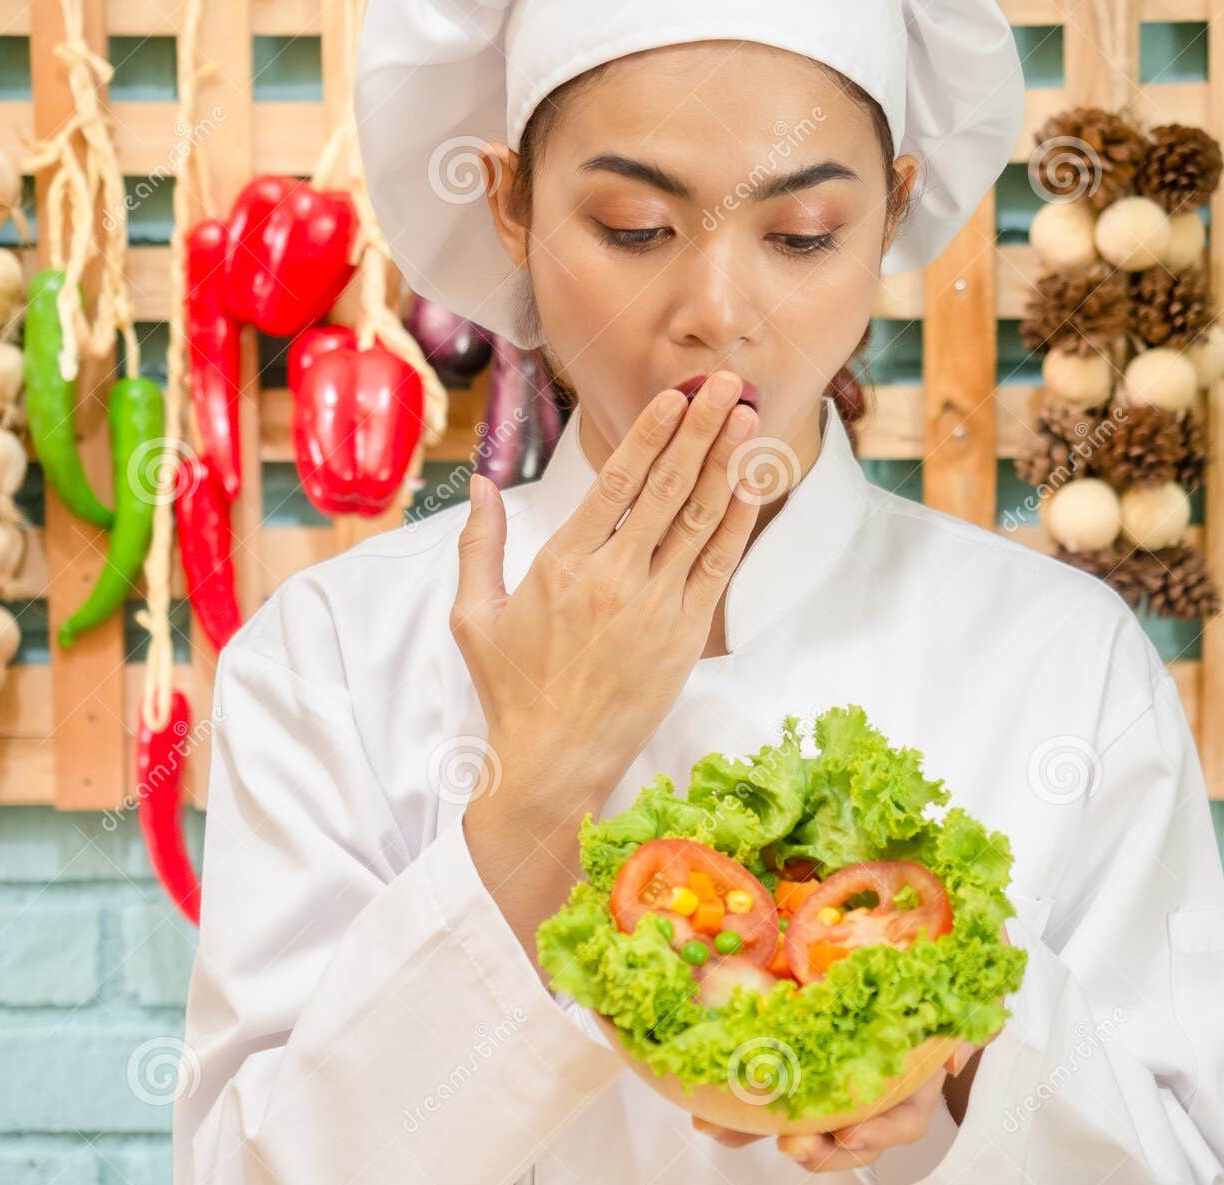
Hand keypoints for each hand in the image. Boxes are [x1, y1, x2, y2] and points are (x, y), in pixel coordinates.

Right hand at [455, 373, 762, 946]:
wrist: (553, 762)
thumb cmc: (511, 690)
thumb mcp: (472, 616)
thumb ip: (479, 545)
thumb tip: (480, 485)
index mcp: (564, 564)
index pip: (617, 481)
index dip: (651, 433)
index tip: (674, 395)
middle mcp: (615, 578)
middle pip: (668, 487)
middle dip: (699, 428)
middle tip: (724, 382)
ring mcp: (656, 606)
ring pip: (699, 519)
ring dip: (726, 463)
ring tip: (745, 417)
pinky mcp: (685, 636)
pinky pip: (717, 566)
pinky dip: (737, 521)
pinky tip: (751, 484)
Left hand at [694, 924, 1013, 1171]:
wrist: (904, 938)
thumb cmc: (935, 964)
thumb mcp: (964, 985)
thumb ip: (972, 1018)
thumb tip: (955, 1057)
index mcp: (910, 1074)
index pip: (903, 1118)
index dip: (878, 1134)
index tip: (849, 1135)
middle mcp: (864, 1084)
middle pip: (841, 1135)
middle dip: (814, 1149)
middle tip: (790, 1143)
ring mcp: (822, 1072)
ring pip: (794, 1118)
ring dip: (758, 1131)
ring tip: (722, 1130)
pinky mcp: (785, 1052)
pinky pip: (760, 1086)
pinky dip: (731, 1102)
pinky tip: (703, 1106)